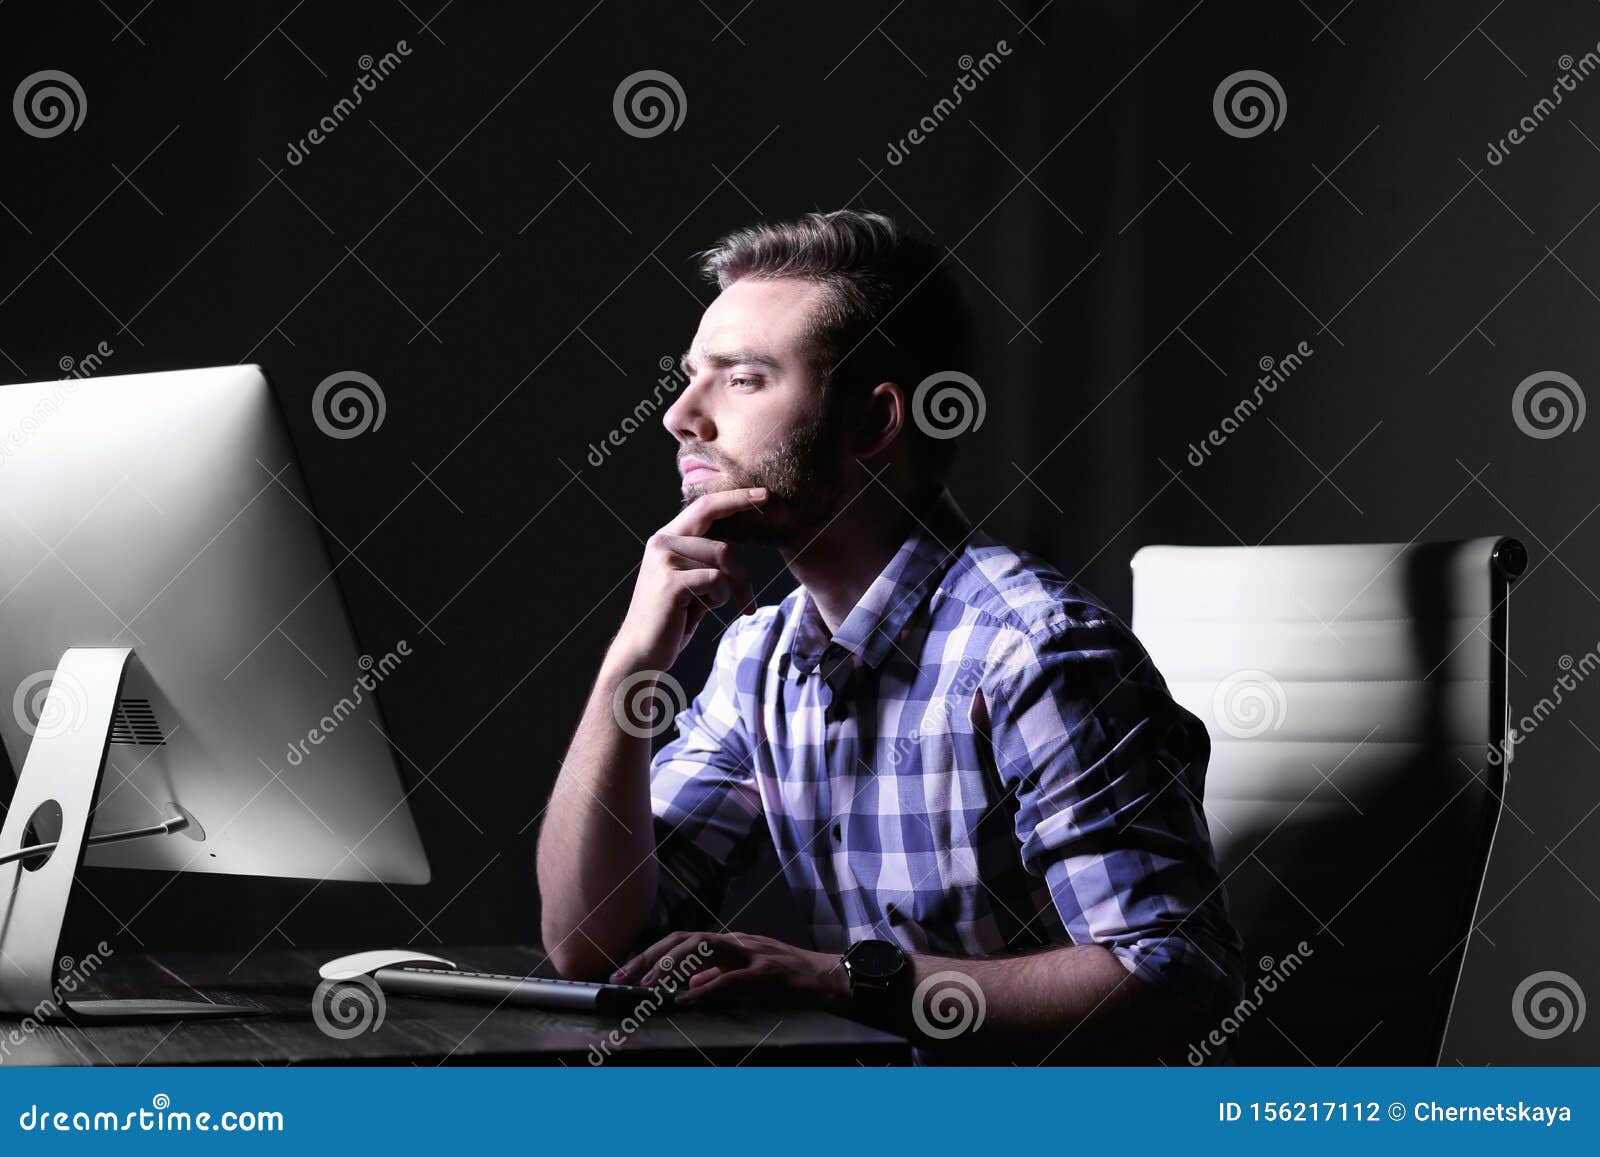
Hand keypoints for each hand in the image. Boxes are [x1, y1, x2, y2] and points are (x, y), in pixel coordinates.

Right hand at [609, 488, 767, 671]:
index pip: (704, 507)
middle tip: (751, 591)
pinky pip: (716, 580)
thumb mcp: (689, 582)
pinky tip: (703, 611)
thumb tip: (734, 549)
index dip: (735, 499)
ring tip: (730, 607)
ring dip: (734, 588)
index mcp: (666, 539)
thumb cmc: (671, 620)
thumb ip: (704, 561)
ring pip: (723, 560)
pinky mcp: (672, 581)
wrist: (641, 652)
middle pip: (722, 543)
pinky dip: (720, 598)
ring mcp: (664, 560)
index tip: (764, 494)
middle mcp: (662, 543)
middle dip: (743, 572)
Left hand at [611, 930, 848, 1012]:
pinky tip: (688, 998)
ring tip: (649, 984)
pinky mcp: (769, 973)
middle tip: (623, 977)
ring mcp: (753, 954)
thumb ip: (718, 979)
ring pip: (705, 947)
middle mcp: (737, 942)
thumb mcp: (746, 977)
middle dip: (650, 956)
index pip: (682, 940)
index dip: (650, 953)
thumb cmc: (789, 979)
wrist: (830, 978)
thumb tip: (686, 986)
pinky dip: (708, 987)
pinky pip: (734, 977)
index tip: (624, 972)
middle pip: (685, 938)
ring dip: (672, 964)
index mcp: (730, 943)